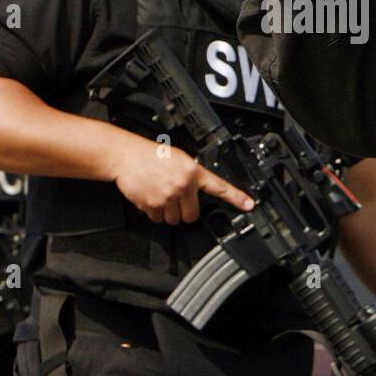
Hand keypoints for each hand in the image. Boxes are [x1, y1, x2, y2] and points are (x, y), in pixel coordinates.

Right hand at [111, 133, 254, 225]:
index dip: (236, 198)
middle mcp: (182, 185)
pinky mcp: (152, 205)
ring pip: (174, 220)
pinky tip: (150, 196)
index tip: (249, 205)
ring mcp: (167, 197)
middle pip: (192, 216)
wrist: (126, 156)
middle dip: (184, 211)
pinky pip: (157, 218)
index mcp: (192, 172)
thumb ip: (191, 175)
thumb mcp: (179, 159)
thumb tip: (198, 189)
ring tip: (160, 194)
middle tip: (176, 199)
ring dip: (168, 213)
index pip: (219, 187)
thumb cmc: (151, 155)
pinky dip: (154, 212)